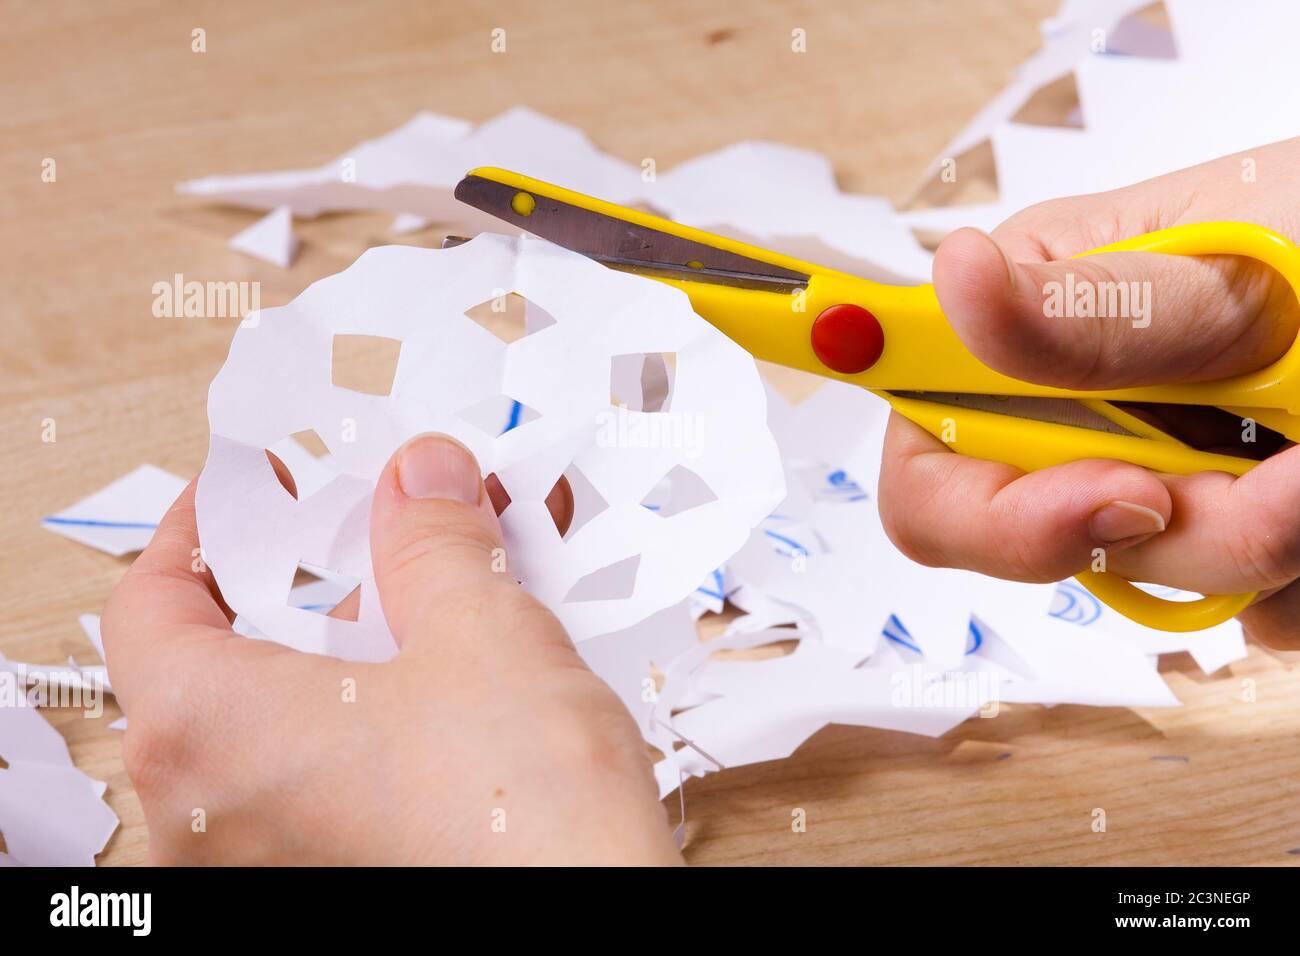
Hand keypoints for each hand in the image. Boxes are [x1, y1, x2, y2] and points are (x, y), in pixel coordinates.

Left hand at [102, 434, 682, 864]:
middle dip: (300, 586)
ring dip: (346, 652)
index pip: (149, 604)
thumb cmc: (520, 818)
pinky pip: (319, 781)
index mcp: (208, 734)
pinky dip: (365, 720)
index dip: (205, 531)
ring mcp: (266, 866)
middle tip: (364, 537)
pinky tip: (446, 687)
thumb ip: (431, 541)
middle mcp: (210, 817)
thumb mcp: (479, 631)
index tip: (262, 495)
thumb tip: (420, 479)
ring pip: (276, 726)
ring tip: (426, 602)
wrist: (598, 931)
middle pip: (217, 662)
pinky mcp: (328, 883)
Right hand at [879, 138, 1299, 648]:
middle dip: (1170, 528)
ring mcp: (1144, 473)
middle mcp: (1068, 409)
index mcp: (1029, 319)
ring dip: (1252, 541)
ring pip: (1153, 581)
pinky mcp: (1218, 527)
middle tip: (1273, 483)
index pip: (927, 459)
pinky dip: (1292, 565)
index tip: (1116, 491)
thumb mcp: (1226, 263)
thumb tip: (957, 284)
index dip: (984, 509)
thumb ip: (1099, 307)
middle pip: (1044, 544)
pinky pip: (1240, 606)